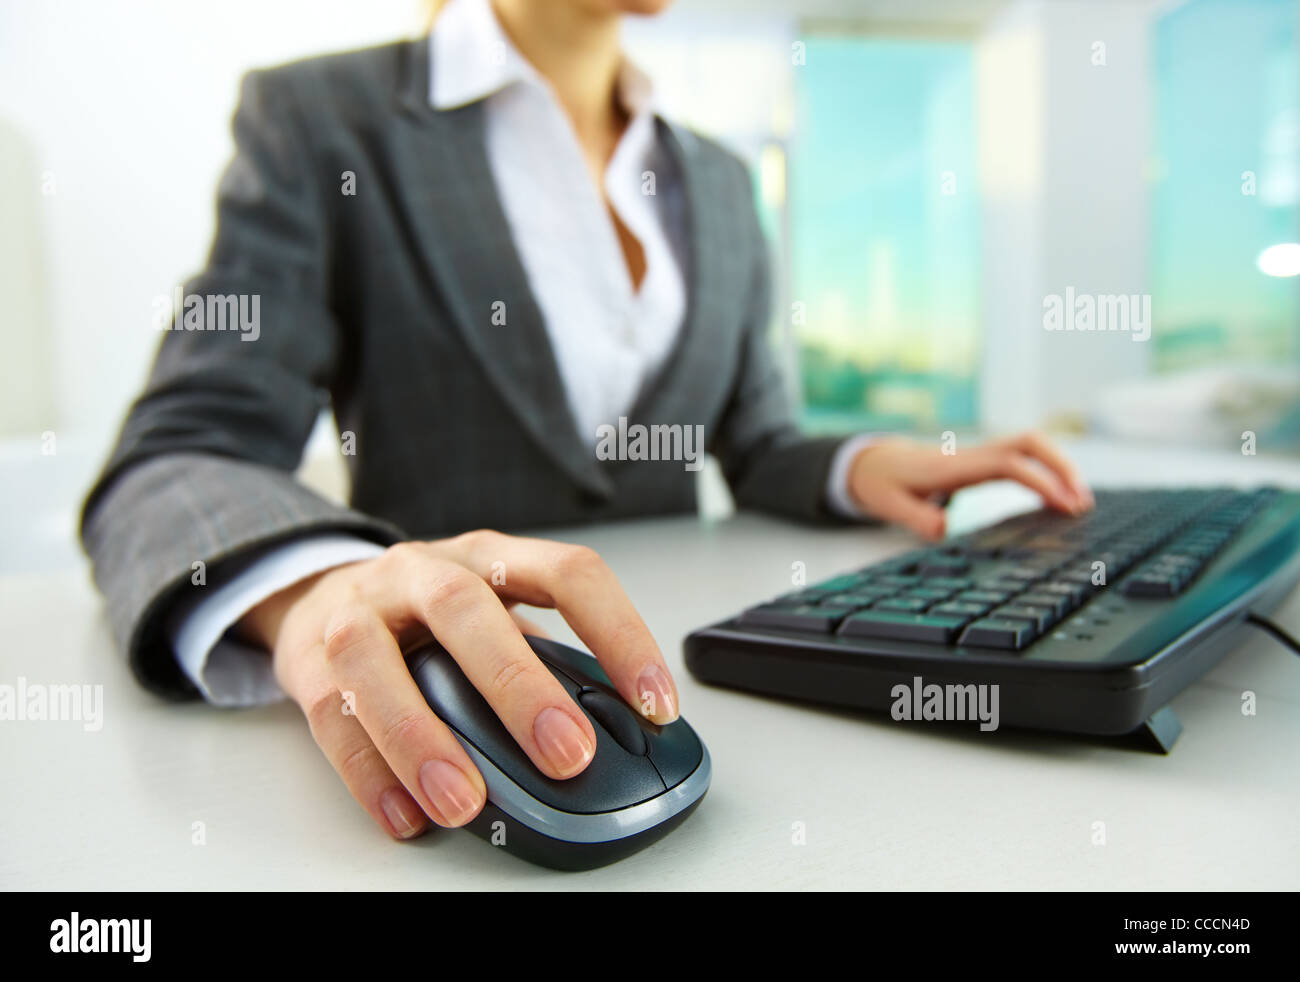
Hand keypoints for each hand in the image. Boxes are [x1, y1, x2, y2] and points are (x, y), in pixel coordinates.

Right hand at [238, 531, 678, 839]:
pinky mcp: (308, 659)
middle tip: (568, 755)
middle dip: (520, 685)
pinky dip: (368, 772)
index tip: (655, 702)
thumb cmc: (427, 615)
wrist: (322, 595)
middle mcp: (422, 571)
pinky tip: (406, 815)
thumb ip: (544, 656)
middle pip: (466, 610)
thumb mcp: (495, 611)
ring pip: (378, 662)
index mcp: (489, 557)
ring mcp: (359, 610)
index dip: (619, 632)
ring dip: (424, 737)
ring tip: (465, 803)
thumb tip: (616, 728)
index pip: (568, 573)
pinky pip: (331, 716)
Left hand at [847, 430, 1093, 540]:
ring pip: (1031, 446)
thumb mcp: (888, 505)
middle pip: (1029, 442)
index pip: (1008, 464)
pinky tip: (1059, 499)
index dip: (1039, 480)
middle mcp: (973, 455)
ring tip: (1081, 503)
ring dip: (1059, 468)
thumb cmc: (882, 483)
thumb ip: (915, 518)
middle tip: (1083, 502)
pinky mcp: (983, 462)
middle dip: (1061, 467)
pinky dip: (1046, 474)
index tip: (1063, 505)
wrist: (872, 462)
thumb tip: (943, 529)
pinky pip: (1023, 459)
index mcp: (954, 466)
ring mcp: (980, 455)